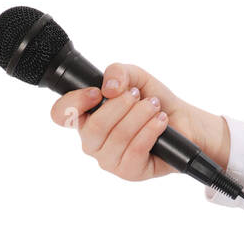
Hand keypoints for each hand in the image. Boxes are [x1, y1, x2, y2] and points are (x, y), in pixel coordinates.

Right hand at [50, 63, 228, 180]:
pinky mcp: (128, 172)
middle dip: (121, 106)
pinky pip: (134, 150)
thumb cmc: (154, 101)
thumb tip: (109, 88)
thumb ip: (118, 72)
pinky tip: (160, 122)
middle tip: (139, 96)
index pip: (61, 115)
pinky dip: (150, 131)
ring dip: (140, 116)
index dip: (74, 103)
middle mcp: (93, 142)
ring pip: (117, 137)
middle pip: (93, 128)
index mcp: (86, 118)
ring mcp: (109, 159)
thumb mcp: (136, 77)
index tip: (98, 93)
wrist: (183, 121)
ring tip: (154, 107)